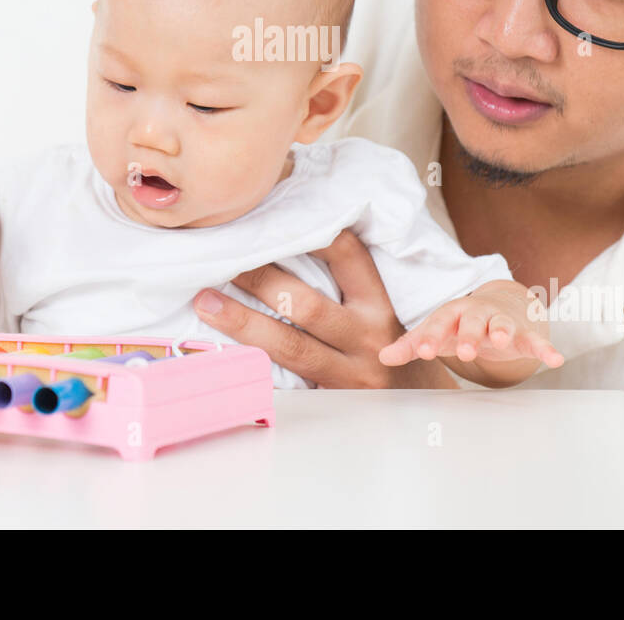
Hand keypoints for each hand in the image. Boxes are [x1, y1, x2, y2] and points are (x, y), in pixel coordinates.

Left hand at [192, 229, 456, 388]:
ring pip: (289, 346)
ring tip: (205, 301)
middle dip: (261, 280)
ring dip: (242, 322)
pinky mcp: (328, 402)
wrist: (418, 407)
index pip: (348, 257)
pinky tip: (220, 354)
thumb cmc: (389, 349)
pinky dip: (251, 367)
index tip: (272, 215)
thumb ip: (349, 283)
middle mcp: (366, 339)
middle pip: (308, 305)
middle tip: (223, 259)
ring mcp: (347, 376)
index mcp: (380, 306)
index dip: (310, 232)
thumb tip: (290, 238)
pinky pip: (284, 383)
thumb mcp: (385, 312)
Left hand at [378, 280, 563, 384]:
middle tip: (463, 351)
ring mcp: (502, 322)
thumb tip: (382, 357)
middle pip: (473, 322)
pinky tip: (555, 360)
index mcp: (452, 313)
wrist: (498, 306)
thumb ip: (412, 345)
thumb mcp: (436, 332)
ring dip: (504, 331)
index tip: (423, 351)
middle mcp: (478, 314)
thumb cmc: (459, 324)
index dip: (431, 337)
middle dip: (469, 335)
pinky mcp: (524, 334)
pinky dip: (545, 348)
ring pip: (504, 325)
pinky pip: (536, 340)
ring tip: (504, 342)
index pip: (439, 323)